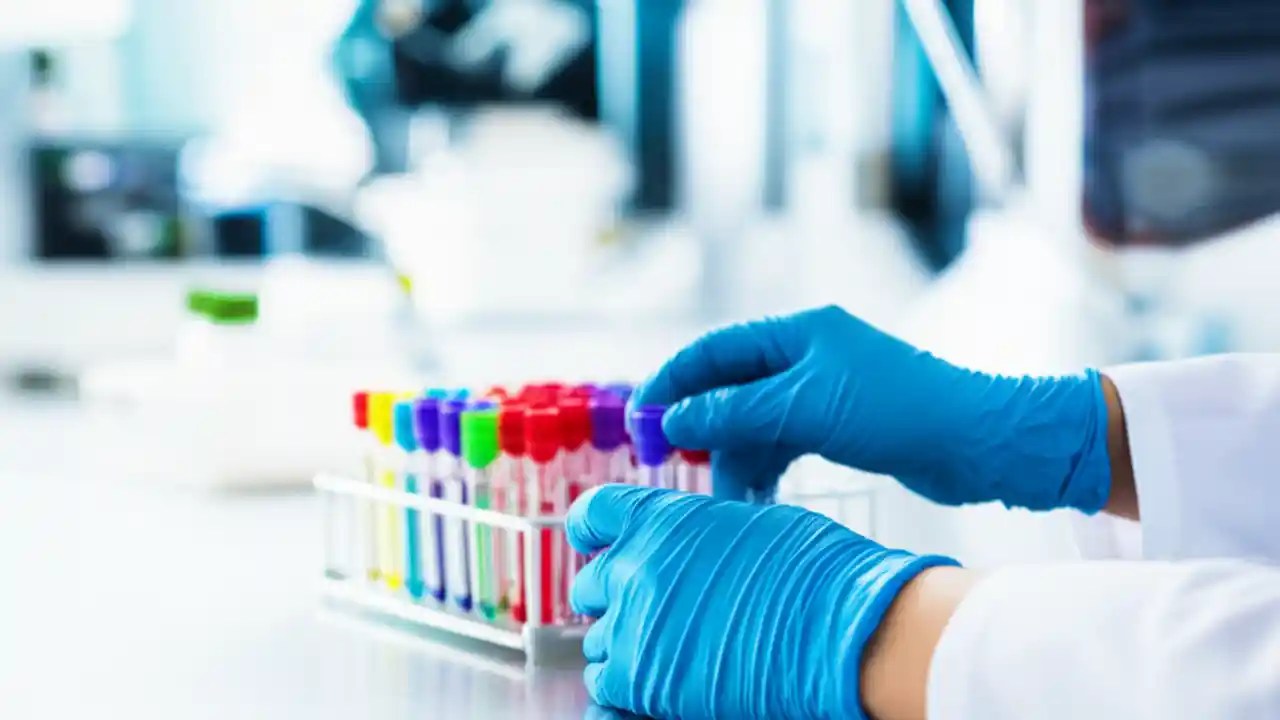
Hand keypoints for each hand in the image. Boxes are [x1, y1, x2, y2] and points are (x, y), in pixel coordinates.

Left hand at [566, 484, 956, 719]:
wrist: (841, 629)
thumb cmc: (818, 573)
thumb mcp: (749, 524)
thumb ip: (699, 535)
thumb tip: (694, 549)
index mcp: (659, 518)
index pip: (591, 515)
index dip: (592, 533)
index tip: (595, 545)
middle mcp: (634, 565)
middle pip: (589, 585)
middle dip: (614, 598)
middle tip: (650, 613)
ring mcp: (632, 625)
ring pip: (598, 640)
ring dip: (626, 645)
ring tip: (672, 652)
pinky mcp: (638, 680)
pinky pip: (605, 684)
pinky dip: (626, 687)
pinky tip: (661, 684)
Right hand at [632, 305, 1111, 511]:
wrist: (978, 442)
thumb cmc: (897, 410)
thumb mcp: (806, 409)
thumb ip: (736, 414)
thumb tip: (672, 421)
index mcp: (799, 331)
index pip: (714, 351)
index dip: (672, 383)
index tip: (640, 419)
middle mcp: (806, 354)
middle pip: (732, 389)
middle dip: (704, 429)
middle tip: (674, 467)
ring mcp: (823, 391)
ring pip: (755, 423)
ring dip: (736, 459)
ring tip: (728, 499)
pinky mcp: (839, 425)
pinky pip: (782, 442)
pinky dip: (765, 467)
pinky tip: (756, 498)